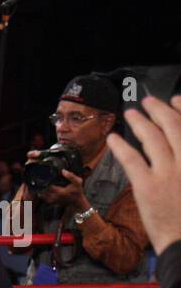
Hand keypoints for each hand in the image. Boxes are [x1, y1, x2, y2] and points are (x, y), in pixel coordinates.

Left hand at [39, 168, 86, 209]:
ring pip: (42, 194)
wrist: (77, 202)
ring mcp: (52, 200)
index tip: (44, 176)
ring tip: (41, 183)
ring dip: (41, 189)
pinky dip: (42, 193)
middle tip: (40, 179)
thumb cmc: (77, 191)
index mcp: (60, 192)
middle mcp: (54, 197)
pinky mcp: (51, 202)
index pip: (48, 186)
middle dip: (41, 184)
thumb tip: (63, 170)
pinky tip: (43, 188)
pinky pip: (43, 197)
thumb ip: (71, 176)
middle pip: (43, 190)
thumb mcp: (78, 182)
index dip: (45, 180)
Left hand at [107, 94, 180, 255]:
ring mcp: (168, 173)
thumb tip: (176, 148)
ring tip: (130, 114)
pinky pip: (131, 160)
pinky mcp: (148, 187)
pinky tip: (113, 138)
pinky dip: (121, 146)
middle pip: (174, 126)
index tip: (174, 100)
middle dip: (159, 109)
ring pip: (153, 138)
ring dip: (140, 122)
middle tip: (148, 102)